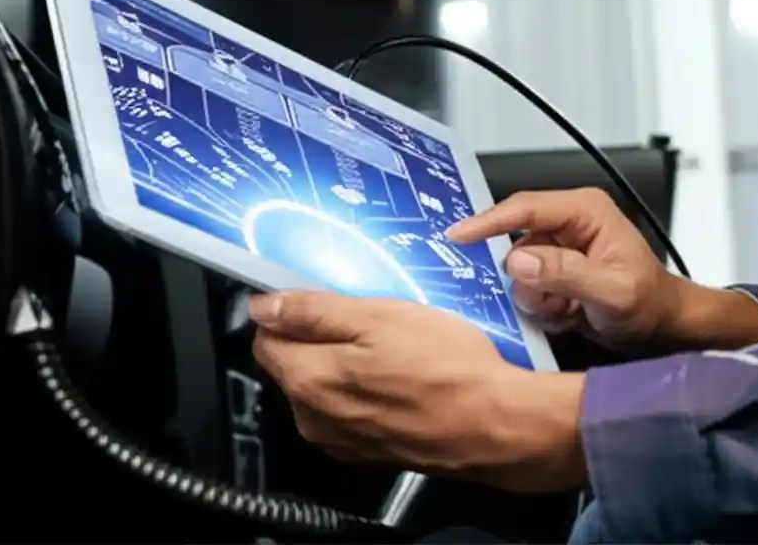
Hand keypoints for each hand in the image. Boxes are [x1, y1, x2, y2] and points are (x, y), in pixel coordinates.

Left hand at [249, 291, 587, 492]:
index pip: (265, 337)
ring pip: (322, 391)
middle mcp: (312, 418)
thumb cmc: (444, 367)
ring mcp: (340, 442)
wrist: (496, 427)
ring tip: (392, 352)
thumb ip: (312, 312)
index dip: (291, 313)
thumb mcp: (379, 317)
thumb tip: (261, 307)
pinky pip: (349, 414)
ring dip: (344, 369)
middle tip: (371, 323)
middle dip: (319, 341)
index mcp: (307, 380)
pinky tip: (401, 383)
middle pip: (292, 366)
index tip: (327, 302)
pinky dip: (365, 396)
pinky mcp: (368, 455)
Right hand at [447, 188, 757, 353]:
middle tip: (559, 303)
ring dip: (539, 300)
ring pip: (518, 274)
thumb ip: (565, 273)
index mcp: (584, 211)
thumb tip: (520, 261)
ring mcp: (559, 248)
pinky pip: (526, 290)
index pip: (525, 208)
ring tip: (571, 311)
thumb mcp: (612, 291)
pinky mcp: (553, 271)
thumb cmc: (650, 303)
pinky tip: (569, 314)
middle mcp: (568, 224)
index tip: (458, 236)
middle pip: (516, 245)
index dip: (488, 222)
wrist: (663, 328)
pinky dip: (543, 308)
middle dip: (530, 282)